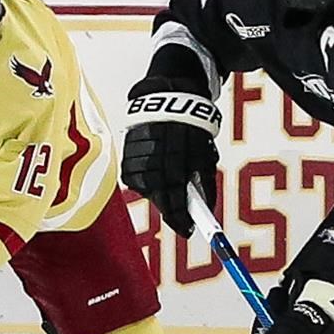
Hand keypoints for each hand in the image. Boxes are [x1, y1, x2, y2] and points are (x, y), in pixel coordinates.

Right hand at [120, 74, 220, 236]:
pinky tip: (157, 165)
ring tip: (171, 173)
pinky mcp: (126, 162)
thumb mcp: (205, 156)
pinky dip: (149, 179)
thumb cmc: (190, 129)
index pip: (175, 205)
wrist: (166, 102)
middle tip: (183, 208)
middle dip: (173, 207)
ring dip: (161, 191)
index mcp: (172, 167)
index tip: (188, 230)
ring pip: (150, 192)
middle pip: (162, 202)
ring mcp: (136, 166)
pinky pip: (139, 180)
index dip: (181, 221)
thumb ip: (206, 184)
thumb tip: (207, 208)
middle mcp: (151, 169)